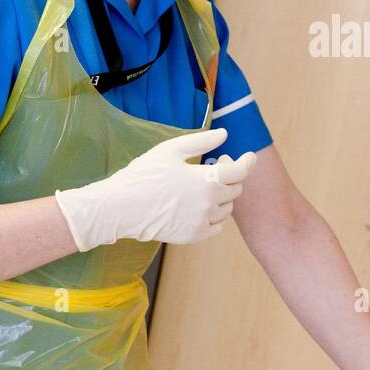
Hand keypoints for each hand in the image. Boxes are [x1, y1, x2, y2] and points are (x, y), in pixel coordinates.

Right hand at [54, 128, 257, 250]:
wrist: (119, 208)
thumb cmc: (143, 174)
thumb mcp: (170, 150)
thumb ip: (201, 141)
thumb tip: (225, 134)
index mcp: (206, 180)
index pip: (240, 171)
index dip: (247, 161)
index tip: (249, 156)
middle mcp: (209, 203)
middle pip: (235, 189)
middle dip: (231, 176)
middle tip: (216, 165)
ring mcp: (202, 222)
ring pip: (227, 208)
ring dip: (223, 195)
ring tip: (205, 185)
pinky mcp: (193, 236)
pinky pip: (216, 226)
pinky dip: (215, 215)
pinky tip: (200, 205)